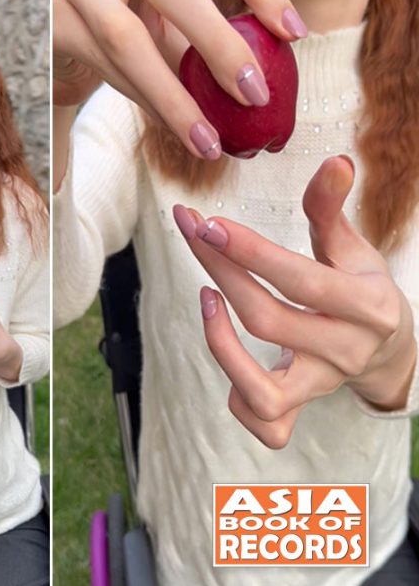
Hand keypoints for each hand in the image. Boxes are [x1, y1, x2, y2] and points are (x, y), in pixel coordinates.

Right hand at [53, 0, 304, 157]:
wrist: (45, 13)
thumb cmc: (126, 4)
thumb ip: (203, 23)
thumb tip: (261, 77)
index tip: (295, 34)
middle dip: (217, 44)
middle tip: (255, 96)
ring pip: (127, 38)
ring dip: (173, 97)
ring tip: (208, 141)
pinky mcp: (50, 18)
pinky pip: (102, 67)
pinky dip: (142, 101)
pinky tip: (172, 128)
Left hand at [174, 156, 416, 447]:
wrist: (391, 353)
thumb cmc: (360, 291)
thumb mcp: (353, 250)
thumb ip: (332, 210)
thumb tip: (336, 161)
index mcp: (367, 307)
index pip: (299, 280)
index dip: (249, 253)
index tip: (207, 223)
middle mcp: (345, 352)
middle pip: (266, 320)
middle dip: (222, 273)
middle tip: (194, 233)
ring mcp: (320, 386)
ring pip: (263, 391)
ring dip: (221, 346)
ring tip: (206, 299)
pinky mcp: (300, 409)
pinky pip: (265, 423)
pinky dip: (237, 402)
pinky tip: (225, 355)